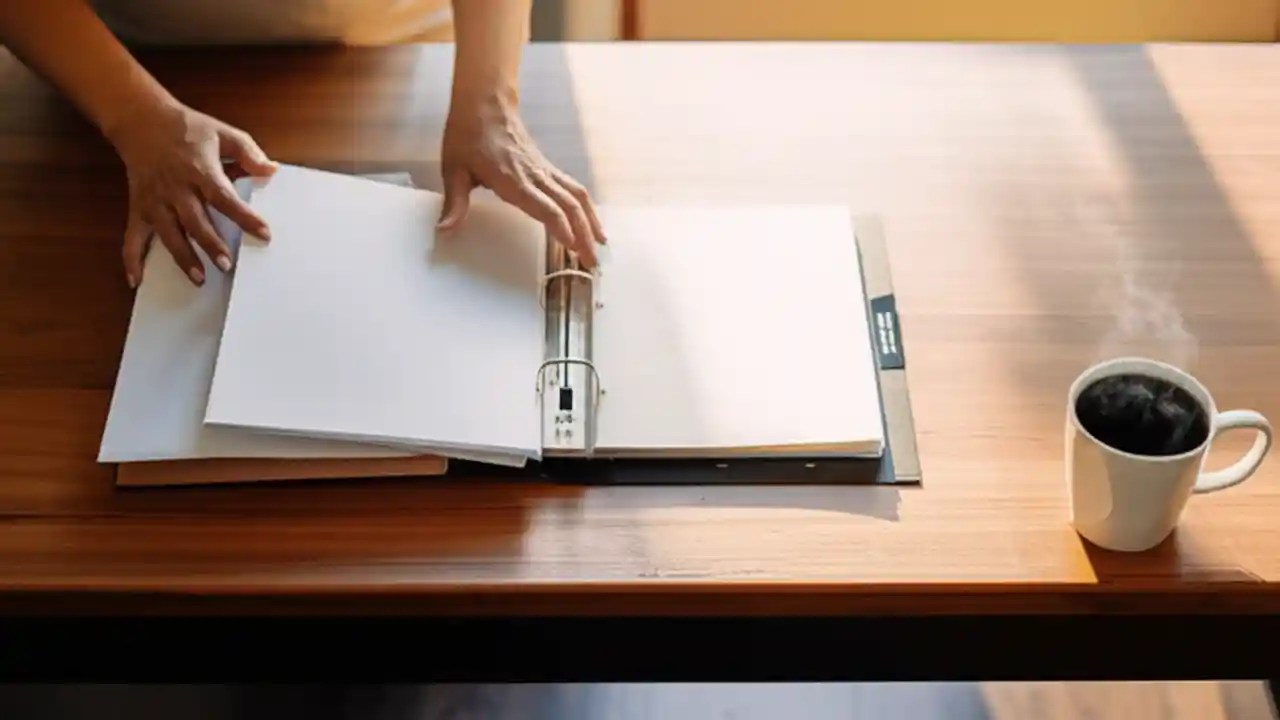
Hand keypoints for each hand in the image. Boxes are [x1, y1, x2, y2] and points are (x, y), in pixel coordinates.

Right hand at [109, 102, 276, 287]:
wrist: (141, 119)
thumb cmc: (187, 128)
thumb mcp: (222, 132)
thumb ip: (248, 152)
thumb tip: (272, 170)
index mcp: (199, 170)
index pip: (224, 198)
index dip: (244, 217)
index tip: (264, 233)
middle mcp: (176, 189)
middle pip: (195, 221)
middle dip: (210, 244)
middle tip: (226, 265)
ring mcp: (155, 200)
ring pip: (168, 233)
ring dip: (182, 257)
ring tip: (199, 278)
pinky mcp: (138, 207)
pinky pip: (132, 236)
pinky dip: (132, 259)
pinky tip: (136, 280)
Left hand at [437, 97, 604, 267]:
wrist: (485, 104)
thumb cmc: (467, 135)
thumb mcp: (453, 170)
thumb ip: (454, 203)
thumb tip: (444, 230)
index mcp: (513, 179)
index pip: (545, 207)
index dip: (561, 228)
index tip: (573, 249)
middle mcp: (535, 175)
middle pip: (569, 206)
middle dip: (583, 234)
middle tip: (591, 262)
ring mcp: (544, 170)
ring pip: (577, 196)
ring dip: (591, 220)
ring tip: (601, 244)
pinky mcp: (547, 167)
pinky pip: (573, 188)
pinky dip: (586, 206)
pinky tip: (590, 221)